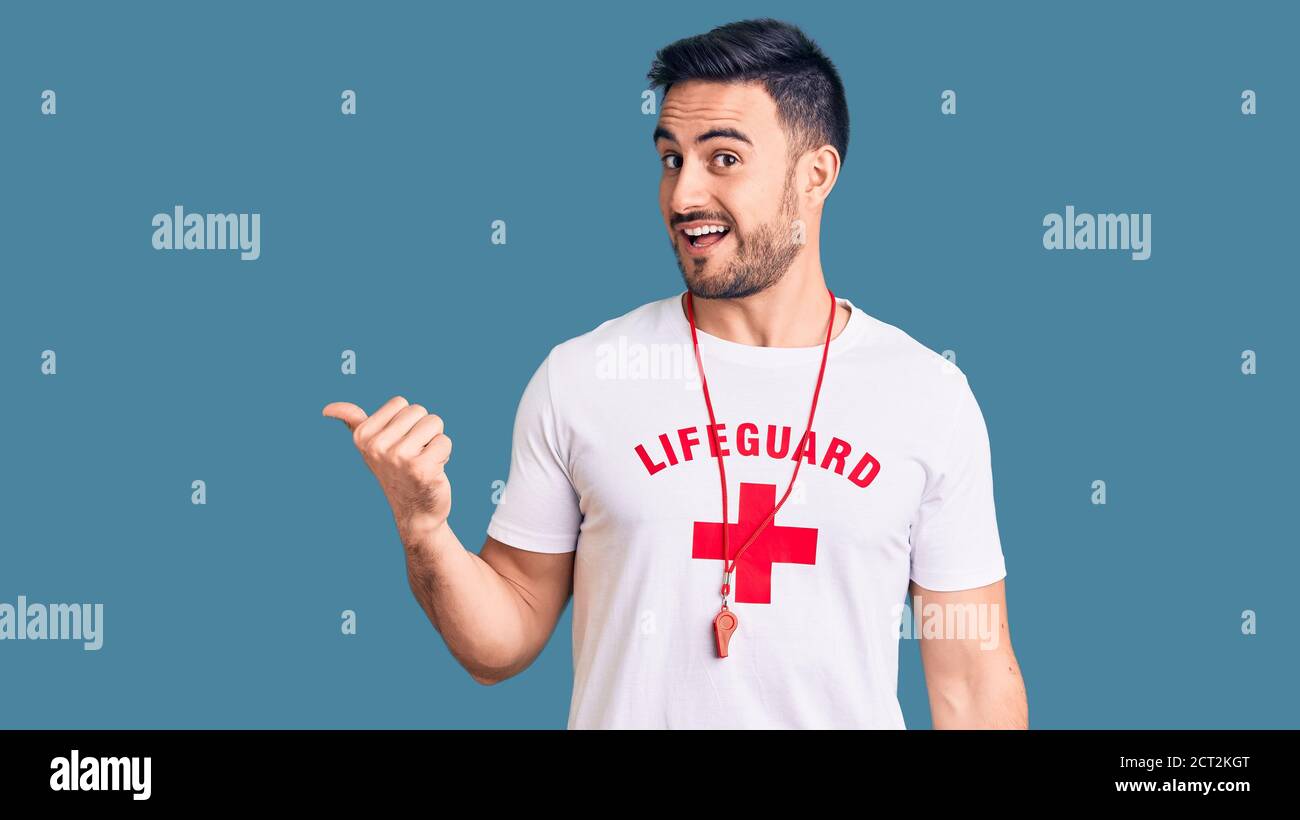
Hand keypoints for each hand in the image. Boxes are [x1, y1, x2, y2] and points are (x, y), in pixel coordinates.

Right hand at [322, 396, 453, 542]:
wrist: (414, 513)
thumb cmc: (395, 472)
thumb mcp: (369, 446)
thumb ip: (353, 422)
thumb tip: (326, 409)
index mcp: (362, 436)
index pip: (399, 402)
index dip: (405, 421)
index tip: (398, 443)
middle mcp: (377, 446)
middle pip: (418, 410)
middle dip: (422, 430)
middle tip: (413, 455)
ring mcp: (399, 457)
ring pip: (434, 422)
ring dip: (434, 441)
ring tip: (423, 461)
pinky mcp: (422, 468)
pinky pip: (444, 441)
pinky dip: (444, 454)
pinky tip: (433, 471)